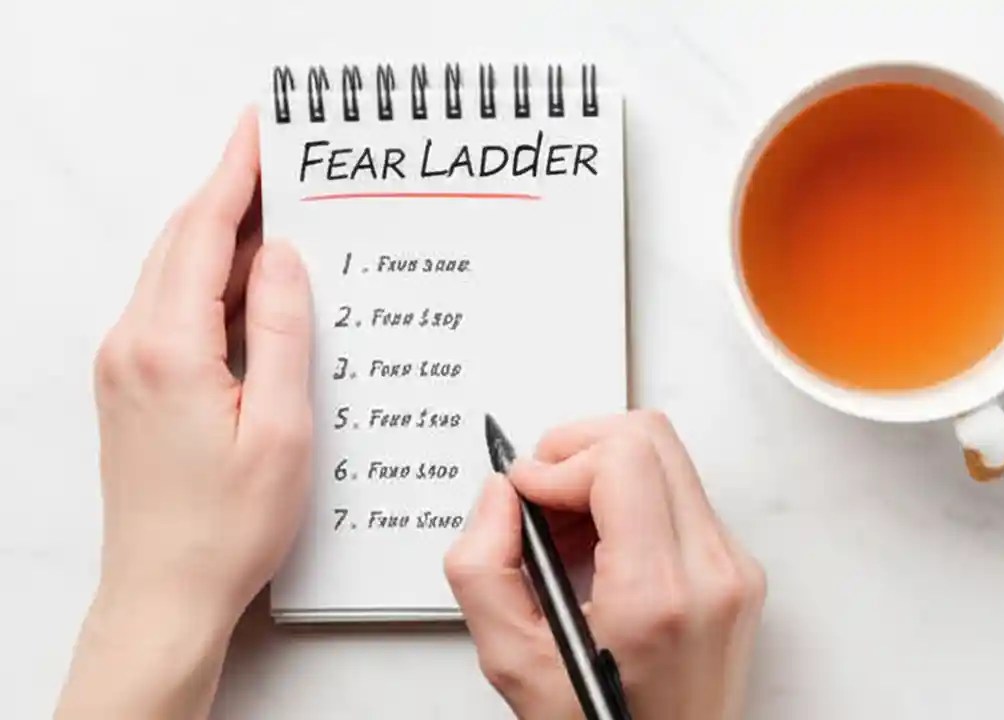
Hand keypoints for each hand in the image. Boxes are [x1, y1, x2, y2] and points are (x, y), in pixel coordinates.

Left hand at [57, 111, 312, 718]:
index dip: (235, 173)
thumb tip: (282, 256)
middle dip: (230, 193)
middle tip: (280, 162)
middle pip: (181, 241)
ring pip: (175, 272)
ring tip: (279, 218)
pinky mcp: (132, 385)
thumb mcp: (281, 426)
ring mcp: (125, 365)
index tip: (258, 130)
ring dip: (222, 238)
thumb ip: (282, 330)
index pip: (202, 232)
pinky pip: (172, 308)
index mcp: (169, 347)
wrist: (164, 592)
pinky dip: (211, 282)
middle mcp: (133, 345)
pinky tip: (252, 289)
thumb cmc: (226, 526)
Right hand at [446, 411, 766, 719]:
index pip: (622, 459)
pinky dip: (629, 500)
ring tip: (560, 529)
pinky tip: (594, 547)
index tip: (523, 493)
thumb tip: (500, 497)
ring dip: (601, 473)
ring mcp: (733, 569)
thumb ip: (485, 569)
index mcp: (659, 596)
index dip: (558, 461)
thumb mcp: (515, 664)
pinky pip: (681, 495)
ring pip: (667, 459)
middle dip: (579, 450)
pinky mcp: (737, 570)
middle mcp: (712, 572)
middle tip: (538, 495)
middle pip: (651, 438)